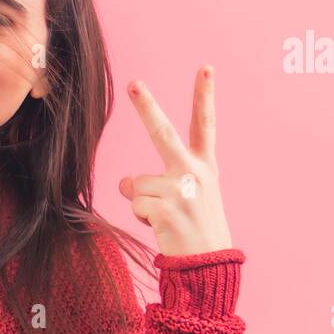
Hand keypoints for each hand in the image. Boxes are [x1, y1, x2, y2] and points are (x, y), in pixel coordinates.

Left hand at [118, 65, 232, 256]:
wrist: (208, 265)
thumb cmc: (195, 228)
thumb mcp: (184, 198)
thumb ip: (157, 181)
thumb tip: (125, 182)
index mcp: (205, 165)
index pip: (206, 124)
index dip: (205, 95)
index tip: (206, 68)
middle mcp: (195, 172)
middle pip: (163, 133)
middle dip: (147, 106)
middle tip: (134, 82)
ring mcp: (182, 189)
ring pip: (137, 183)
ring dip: (142, 203)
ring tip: (165, 218)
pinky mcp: (167, 208)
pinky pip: (135, 203)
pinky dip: (141, 217)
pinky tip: (162, 228)